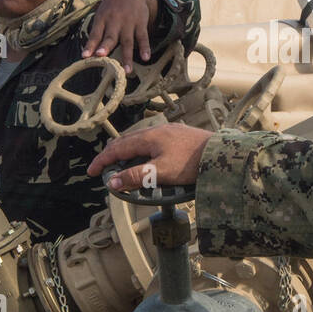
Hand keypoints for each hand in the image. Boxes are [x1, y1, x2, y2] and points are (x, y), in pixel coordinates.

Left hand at [82, 0, 158, 72]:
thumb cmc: (112, 8)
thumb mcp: (102, 16)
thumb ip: (96, 34)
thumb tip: (87, 54)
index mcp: (102, 19)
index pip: (95, 34)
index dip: (90, 45)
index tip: (85, 56)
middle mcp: (115, 21)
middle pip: (110, 36)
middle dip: (106, 46)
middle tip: (101, 56)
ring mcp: (129, 23)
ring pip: (128, 41)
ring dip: (127, 56)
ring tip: (127, 71)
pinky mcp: (140, 23)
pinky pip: (143, 37)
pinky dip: (145, 47)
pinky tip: (146, 58)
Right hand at [88, 123, 212, 189]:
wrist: (221, 154)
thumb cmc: (192, 163)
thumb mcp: (160, 172)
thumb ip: (136, 176)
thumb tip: (112, 181)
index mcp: (149, 137)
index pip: (118, 148)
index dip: (103, 160)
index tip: (92, 172)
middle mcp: (157, 130)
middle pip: (127, 140)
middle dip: (112, 153)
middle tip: (104, 166)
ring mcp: (170, 131)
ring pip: (141, 139)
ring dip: (127, 150)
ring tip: (122, 162)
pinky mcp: (180, 135)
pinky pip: (153, 140)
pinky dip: (142, 149)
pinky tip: (147, 155)